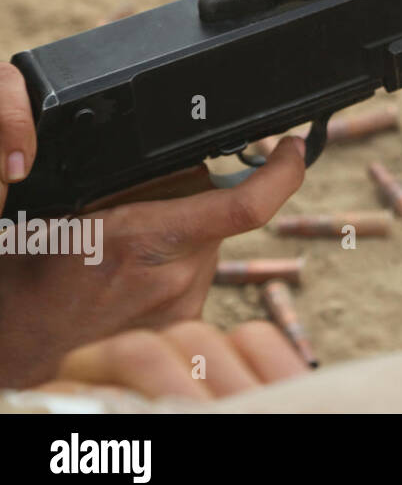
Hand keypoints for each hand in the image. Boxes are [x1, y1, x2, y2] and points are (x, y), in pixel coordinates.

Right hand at [0, 61, 306, 386]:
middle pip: (222, 214)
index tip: (292, 148)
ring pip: (209, 243)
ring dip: (185, 231)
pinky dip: (177, 260)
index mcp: (150, 240)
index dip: (283, 172)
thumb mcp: (80, 204)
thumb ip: (147, 181)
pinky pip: (197, 272)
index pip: (248, 205)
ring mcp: (183, 305)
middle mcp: (177, 276)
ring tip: (132, 242)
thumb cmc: (39, 268)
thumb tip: (203, 160)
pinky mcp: (183, 322)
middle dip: (200, 195)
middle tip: (151, 199)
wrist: (22, 337)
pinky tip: (138, 268)